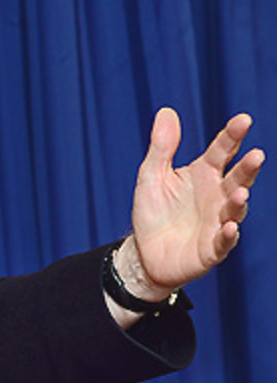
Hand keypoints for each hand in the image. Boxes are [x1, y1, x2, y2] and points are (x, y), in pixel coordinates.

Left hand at [129, 107, 264, 295]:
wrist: (145, 253)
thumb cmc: (154, 212)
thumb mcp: (151, 176)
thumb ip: (162, 147)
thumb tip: (166, 111)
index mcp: (205, 173)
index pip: (222, 150)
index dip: (232, 136)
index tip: (243, 120)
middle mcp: (217, 195)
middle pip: (237, 178)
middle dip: (248, 168)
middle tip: (256, 155)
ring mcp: (218, 221)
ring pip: (235, 209)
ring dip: (239, 201)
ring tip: (239, 193)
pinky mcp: (212, 248)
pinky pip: (223, 242)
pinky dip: (228, 235)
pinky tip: (229, 227)